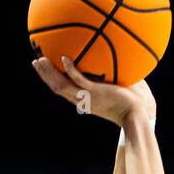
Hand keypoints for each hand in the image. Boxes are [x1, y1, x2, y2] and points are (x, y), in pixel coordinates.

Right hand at [32, 55, 155, 127]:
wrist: (138, 115)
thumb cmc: (132, 103)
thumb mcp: (117, 89)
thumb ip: (112, 76)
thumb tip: (116, 59)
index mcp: (85, 100)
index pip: (64, 90)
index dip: (52, 80)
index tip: (44, 69)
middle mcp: (83, 100)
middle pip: (57, 87)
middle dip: (45, 75)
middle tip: (36, 62)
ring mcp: (88, 97)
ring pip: (62, 85)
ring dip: (50, 73)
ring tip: (41, 60)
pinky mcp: (96, 93)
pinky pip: (79, 80)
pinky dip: (70, 70)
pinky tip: (63, 58)